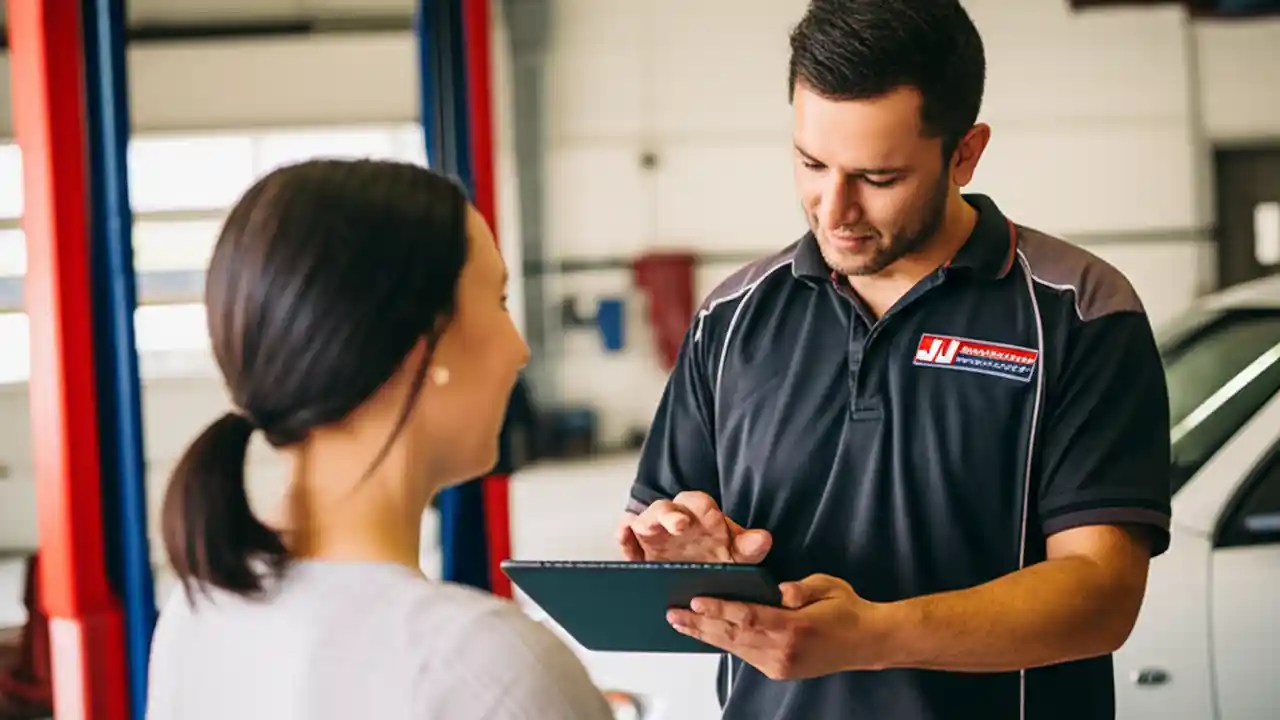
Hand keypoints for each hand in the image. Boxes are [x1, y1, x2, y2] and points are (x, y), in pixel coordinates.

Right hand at [617, 491, 771, 563]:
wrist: (702, 587)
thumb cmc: (720, 562)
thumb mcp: (738, 558)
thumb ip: (749, 548)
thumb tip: (763, 538)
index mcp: (703, 518)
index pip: (700, 504)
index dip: (703, 509)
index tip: (711, 518)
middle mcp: (677, 521)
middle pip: (668, 507)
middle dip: (671, 514)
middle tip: (679, 526)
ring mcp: (656, 535)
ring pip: (645, 519)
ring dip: (644, 522)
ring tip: (640, 528)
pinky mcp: (640, 551)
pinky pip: (627, 538)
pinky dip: (623, 535)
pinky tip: (623, 534)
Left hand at [665, 574, 887, 679]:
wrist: (867, 643)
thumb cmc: (847, 609)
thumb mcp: (828, 587)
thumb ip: (803, 588)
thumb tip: (780, 591)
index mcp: (795, 627)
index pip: (748, 617)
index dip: (719, 610)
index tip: (695, 601)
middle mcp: (783, 651)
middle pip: (733, 636)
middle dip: (700, 625)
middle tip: (671, 614)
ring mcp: (780, 664)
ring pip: (735, 648)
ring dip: (706, 636)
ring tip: (680, 624)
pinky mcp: (779, 670)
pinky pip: (745, 654)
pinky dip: (724, 643)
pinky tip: (706, 634)